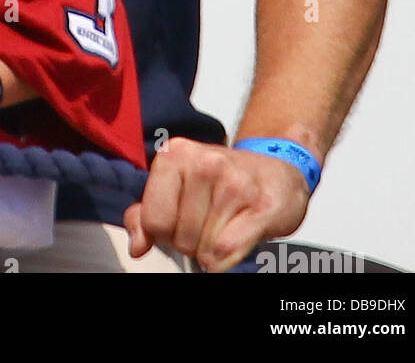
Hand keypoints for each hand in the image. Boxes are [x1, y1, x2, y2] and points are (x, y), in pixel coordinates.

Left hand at [123, 139, 310, 271]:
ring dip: (212, 249)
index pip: (153, 219)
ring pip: (205, 248)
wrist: (277, 172)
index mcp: (175, 154)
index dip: (164, 233)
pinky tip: (237, 236)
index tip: (177, 222)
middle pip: (179, 238)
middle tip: (207, 223)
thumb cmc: (223, 182)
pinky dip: (229, 258)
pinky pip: (229, 250)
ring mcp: (235, 183)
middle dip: (190, 242)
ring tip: (224, 225)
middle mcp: (204, 163)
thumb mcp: (178, 187)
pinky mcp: (263, 207)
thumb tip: (137, 245)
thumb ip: (148, 213)